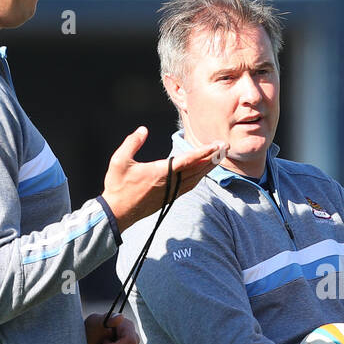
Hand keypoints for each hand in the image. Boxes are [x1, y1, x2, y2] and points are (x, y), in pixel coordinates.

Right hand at [101, 128, 224, 232]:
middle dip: (213, 157)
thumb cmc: (118, 187)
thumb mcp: (119, 161)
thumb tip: (143, 130)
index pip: (188, 160)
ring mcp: (171, 192)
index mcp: (161, 172)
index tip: (216, 145)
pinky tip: (203, 172)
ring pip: (196, 178)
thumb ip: (132, 143)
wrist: (118, 213)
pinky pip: (190, 186)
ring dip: (208, 167)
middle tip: (225, 147)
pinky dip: (200, 177)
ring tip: (219, 157)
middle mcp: (170, 182)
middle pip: (198, 169)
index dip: (203, 152)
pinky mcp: (170, 198)